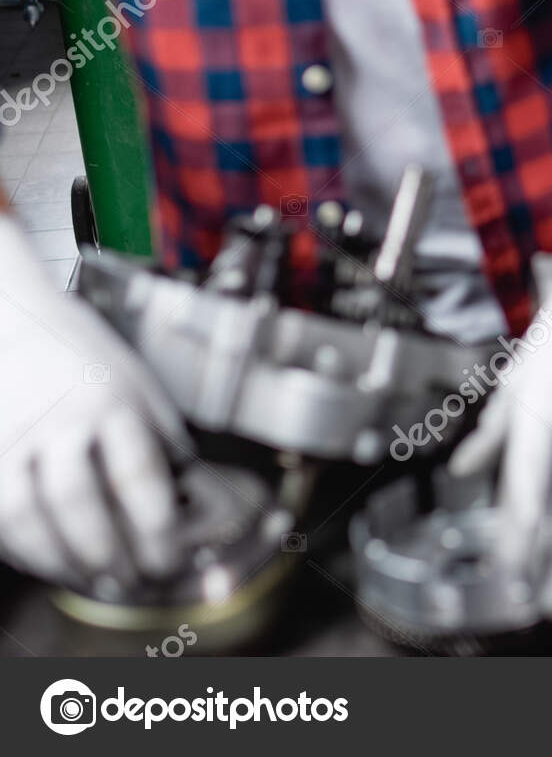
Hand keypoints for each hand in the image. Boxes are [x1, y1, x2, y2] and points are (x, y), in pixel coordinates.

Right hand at [0, 215, 191, 587]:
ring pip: (28, 516)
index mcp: (111, 400)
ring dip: (60, 559)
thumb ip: (160, 432)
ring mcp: (12, 436)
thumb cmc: (82, 351)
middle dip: (110, 554)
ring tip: (90, 578)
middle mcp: (61, 420)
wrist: (11, 315)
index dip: (156, 528)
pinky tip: (45, 558)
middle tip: (131, 580)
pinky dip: (21, 546)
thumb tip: (189, 487)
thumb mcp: (136, 379)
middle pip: (82, 503)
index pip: (138, 476)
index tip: (170, 557)